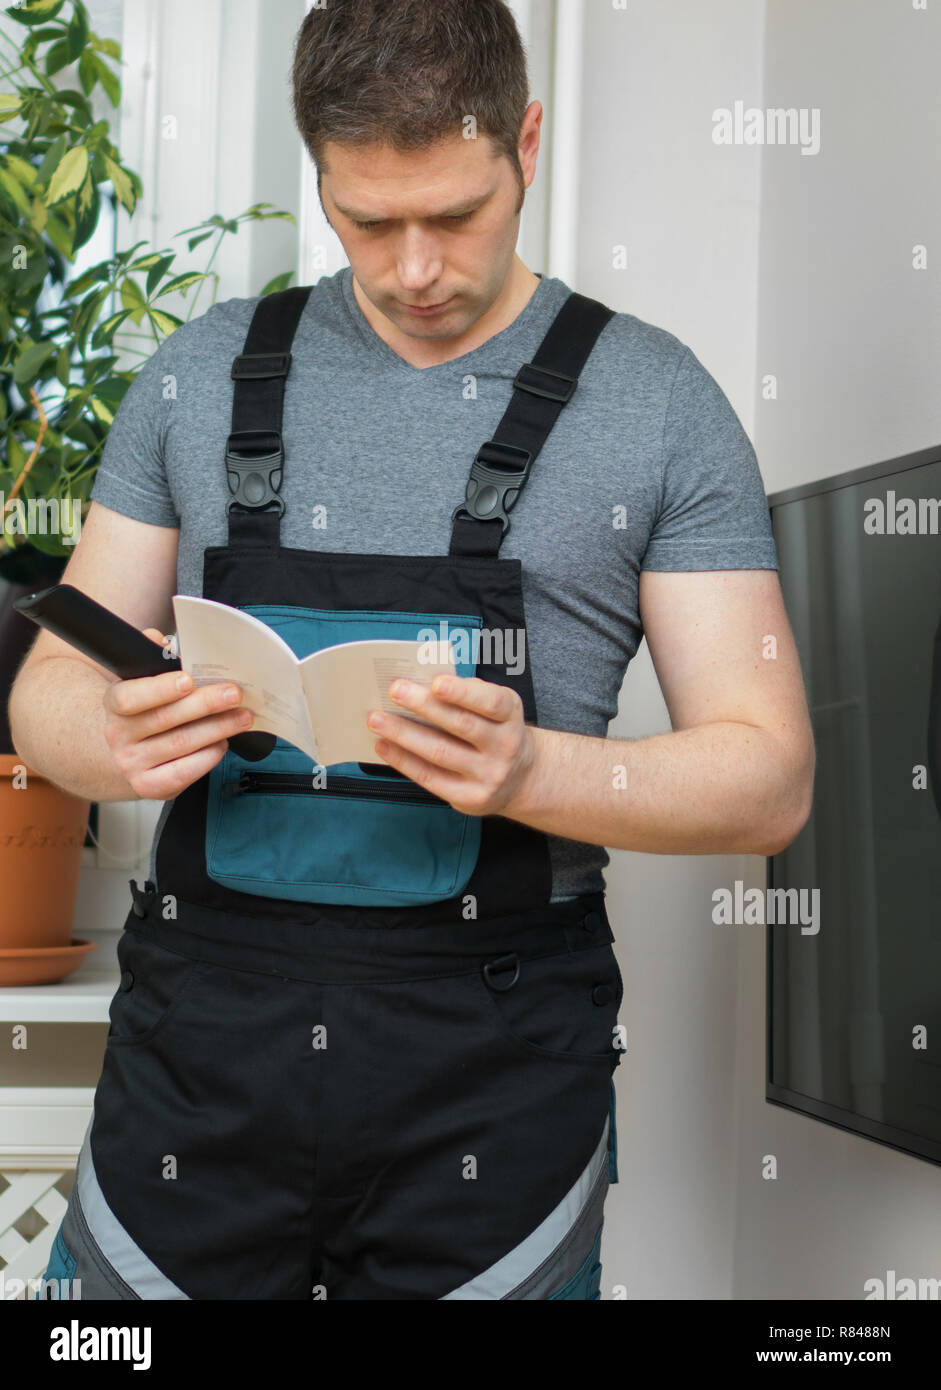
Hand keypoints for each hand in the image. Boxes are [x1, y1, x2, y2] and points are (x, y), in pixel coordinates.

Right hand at [101, 627, 254, 800]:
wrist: (122, 753)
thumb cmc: (143, 710)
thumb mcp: (138, 682)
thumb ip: (150, 659)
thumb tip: (162, 641)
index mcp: (113, 705)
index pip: (128, 698)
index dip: (158, 689)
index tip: (188, 680)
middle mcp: (118, 736)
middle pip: (165, 720)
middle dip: (205, 704)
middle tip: (234, 693)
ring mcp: (132, 764)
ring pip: (180, 745)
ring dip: (217, 728)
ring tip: (242, 717)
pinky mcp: (149, 786)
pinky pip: (184, 772)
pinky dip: (208, 756)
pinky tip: (223, 742)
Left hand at [366, 675, 536, 816]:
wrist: (520, 779)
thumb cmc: (495, 732)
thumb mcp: (495, 709)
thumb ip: (467, 695)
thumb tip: (421, 686)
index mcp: (510, 716)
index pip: (491, 703)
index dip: (464, 693)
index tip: (436, 683)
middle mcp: (505, 746)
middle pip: (461, 725)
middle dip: (424, 706)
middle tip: (395, 690)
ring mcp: (489, 775)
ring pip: (440, 752)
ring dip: (404, 734)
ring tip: (376, 719)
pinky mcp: (470, 798)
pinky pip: (430, 777)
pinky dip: (403, 761)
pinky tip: (384, 746)